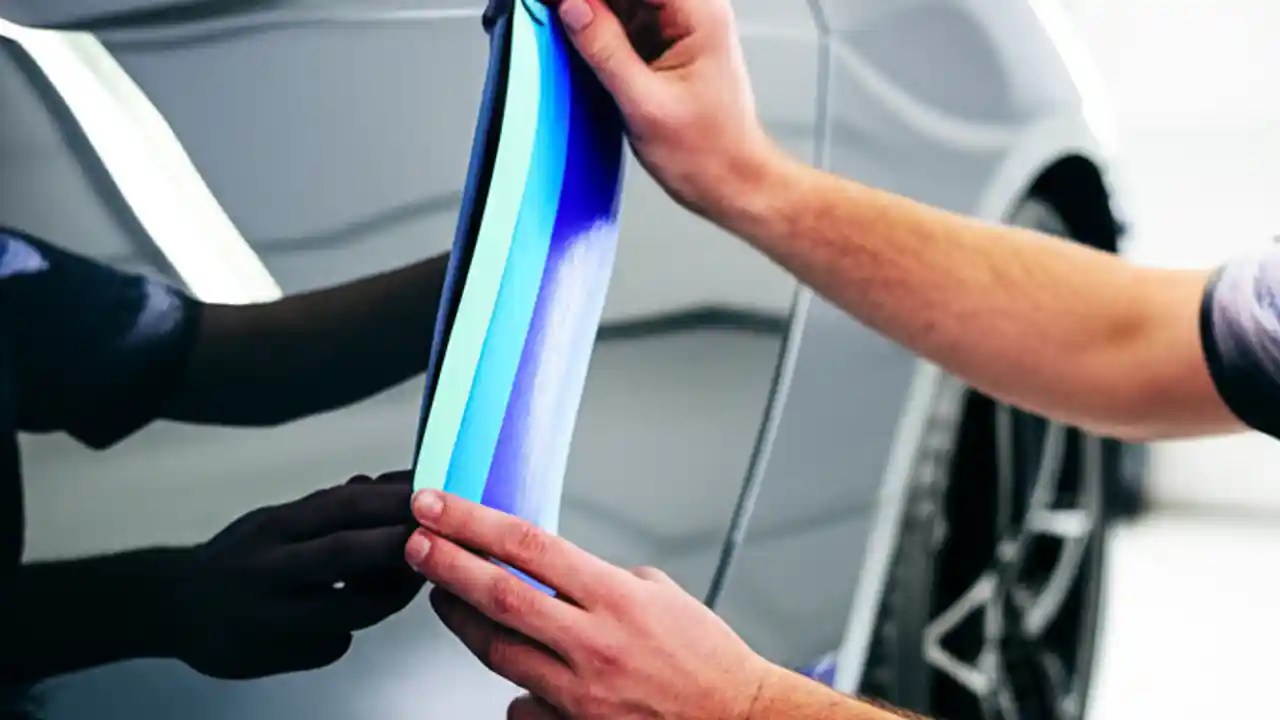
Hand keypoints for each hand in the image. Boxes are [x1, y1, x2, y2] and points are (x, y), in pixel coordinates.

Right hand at [172, 472, 421, 678]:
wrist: (173, 607)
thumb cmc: (243, 557)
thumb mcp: (279, 521)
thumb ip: (332, 510)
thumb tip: (391, 485)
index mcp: (275, 525)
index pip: (344, 504)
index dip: (394, 500)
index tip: (435, 496)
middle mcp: (268, 566)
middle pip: (346, 552)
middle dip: (400, 546)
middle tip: (443, 541)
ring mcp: (268, 614)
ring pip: (348, 609)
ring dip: (389, 595)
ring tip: (410, 582)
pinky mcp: (271, 654)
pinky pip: (331, 643)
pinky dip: (349, 630)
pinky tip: (350, 617)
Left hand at [403, 490, 776, 719]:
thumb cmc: (707, 658)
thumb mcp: (662, 595)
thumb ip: (603, 581)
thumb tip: (557, 573)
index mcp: (618, 598)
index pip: (530, 546)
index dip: (474, 522)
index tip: (437, 505)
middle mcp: (594, 644)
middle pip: (499, 596)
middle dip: (446, 564)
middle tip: (413, 542)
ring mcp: (581, 693)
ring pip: (497, 651)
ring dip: (461, 620)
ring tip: (441, 593)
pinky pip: (521, 704)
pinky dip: (510, 683)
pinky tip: (507, 662)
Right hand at [543, 0, 781, 219]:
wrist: (730, 183)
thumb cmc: (709, 153)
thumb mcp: (644, 102)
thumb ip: (604, 50)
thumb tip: (571, 7)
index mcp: (700, 14)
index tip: (560, 4)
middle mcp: (693, 13)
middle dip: (590, 3)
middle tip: (553, 11)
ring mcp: (678, 29)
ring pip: (622, 2)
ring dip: (591, 12)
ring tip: (557, 19)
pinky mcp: (663, 47)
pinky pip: (623, 22)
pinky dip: (598, 28)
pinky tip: (576, 35)